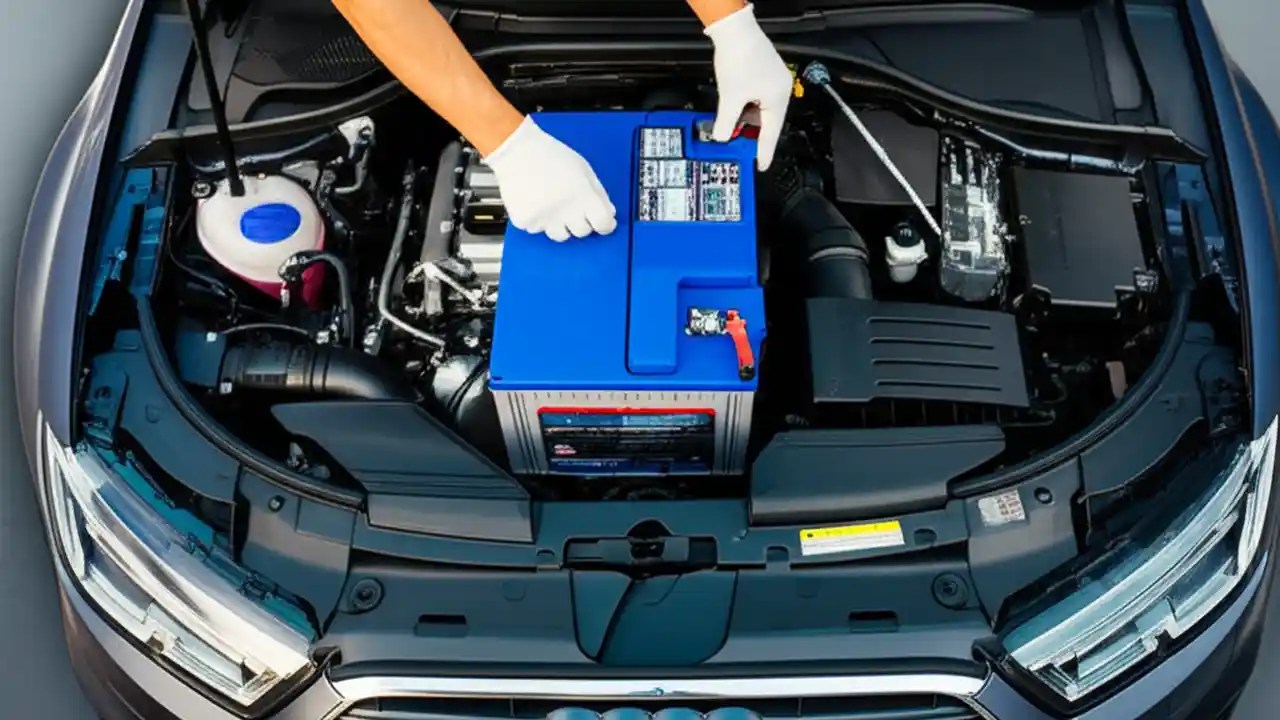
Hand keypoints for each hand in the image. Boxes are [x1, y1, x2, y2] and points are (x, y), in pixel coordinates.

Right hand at [482, 116, 616, 240]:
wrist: (516, 150)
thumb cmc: (550, 155)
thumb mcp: (583, 168)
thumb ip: (599, 193)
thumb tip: (609, 214)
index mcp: (583, 195)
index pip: (604, 224)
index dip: (605, 224)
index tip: (601, 222)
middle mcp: (565, 209)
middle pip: (582, 232)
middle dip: (581, 221)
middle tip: (571, 205)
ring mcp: (544, 218)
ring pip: (560, 235)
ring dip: (560, 224)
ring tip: (552, 204)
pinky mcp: (525, 221)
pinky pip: (537, 230)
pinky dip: (538, 220)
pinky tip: (535, 202)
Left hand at [704, 3, 791, 169]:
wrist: (735, 29)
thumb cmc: (739, 57)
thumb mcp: (730, 97)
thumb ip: (726, 122)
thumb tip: (721, 137)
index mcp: (778, 99)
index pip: (771, 133)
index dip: (765, 151)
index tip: (762, 165)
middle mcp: (780, 90)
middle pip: (766, 121)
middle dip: (751, 132)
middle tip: (738, 144)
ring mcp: (774, 80)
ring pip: (760, 109)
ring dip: (745, 117)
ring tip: (731, 123)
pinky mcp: (764, 73)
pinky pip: (757, 97)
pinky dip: (745, 106)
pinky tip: (733, 108)